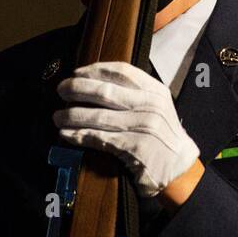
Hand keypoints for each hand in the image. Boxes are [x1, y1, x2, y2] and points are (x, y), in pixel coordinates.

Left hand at [55, 61, 199, 198]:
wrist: (179, 166)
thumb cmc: (162, 135)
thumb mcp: (157, 106)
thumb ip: (135, 93)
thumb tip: (96, 82)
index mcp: (155, 92)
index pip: (121, 71)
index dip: (94, 70)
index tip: (77, 73)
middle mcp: (150, 106)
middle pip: (104, 91)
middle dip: (76, 88)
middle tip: (61, 90)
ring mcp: (142, 127)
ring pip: (96, 115)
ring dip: (71, 115)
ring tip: (58, 117)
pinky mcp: (133, 147)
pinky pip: (98, 138)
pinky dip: (78, 135)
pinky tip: (66, 134)